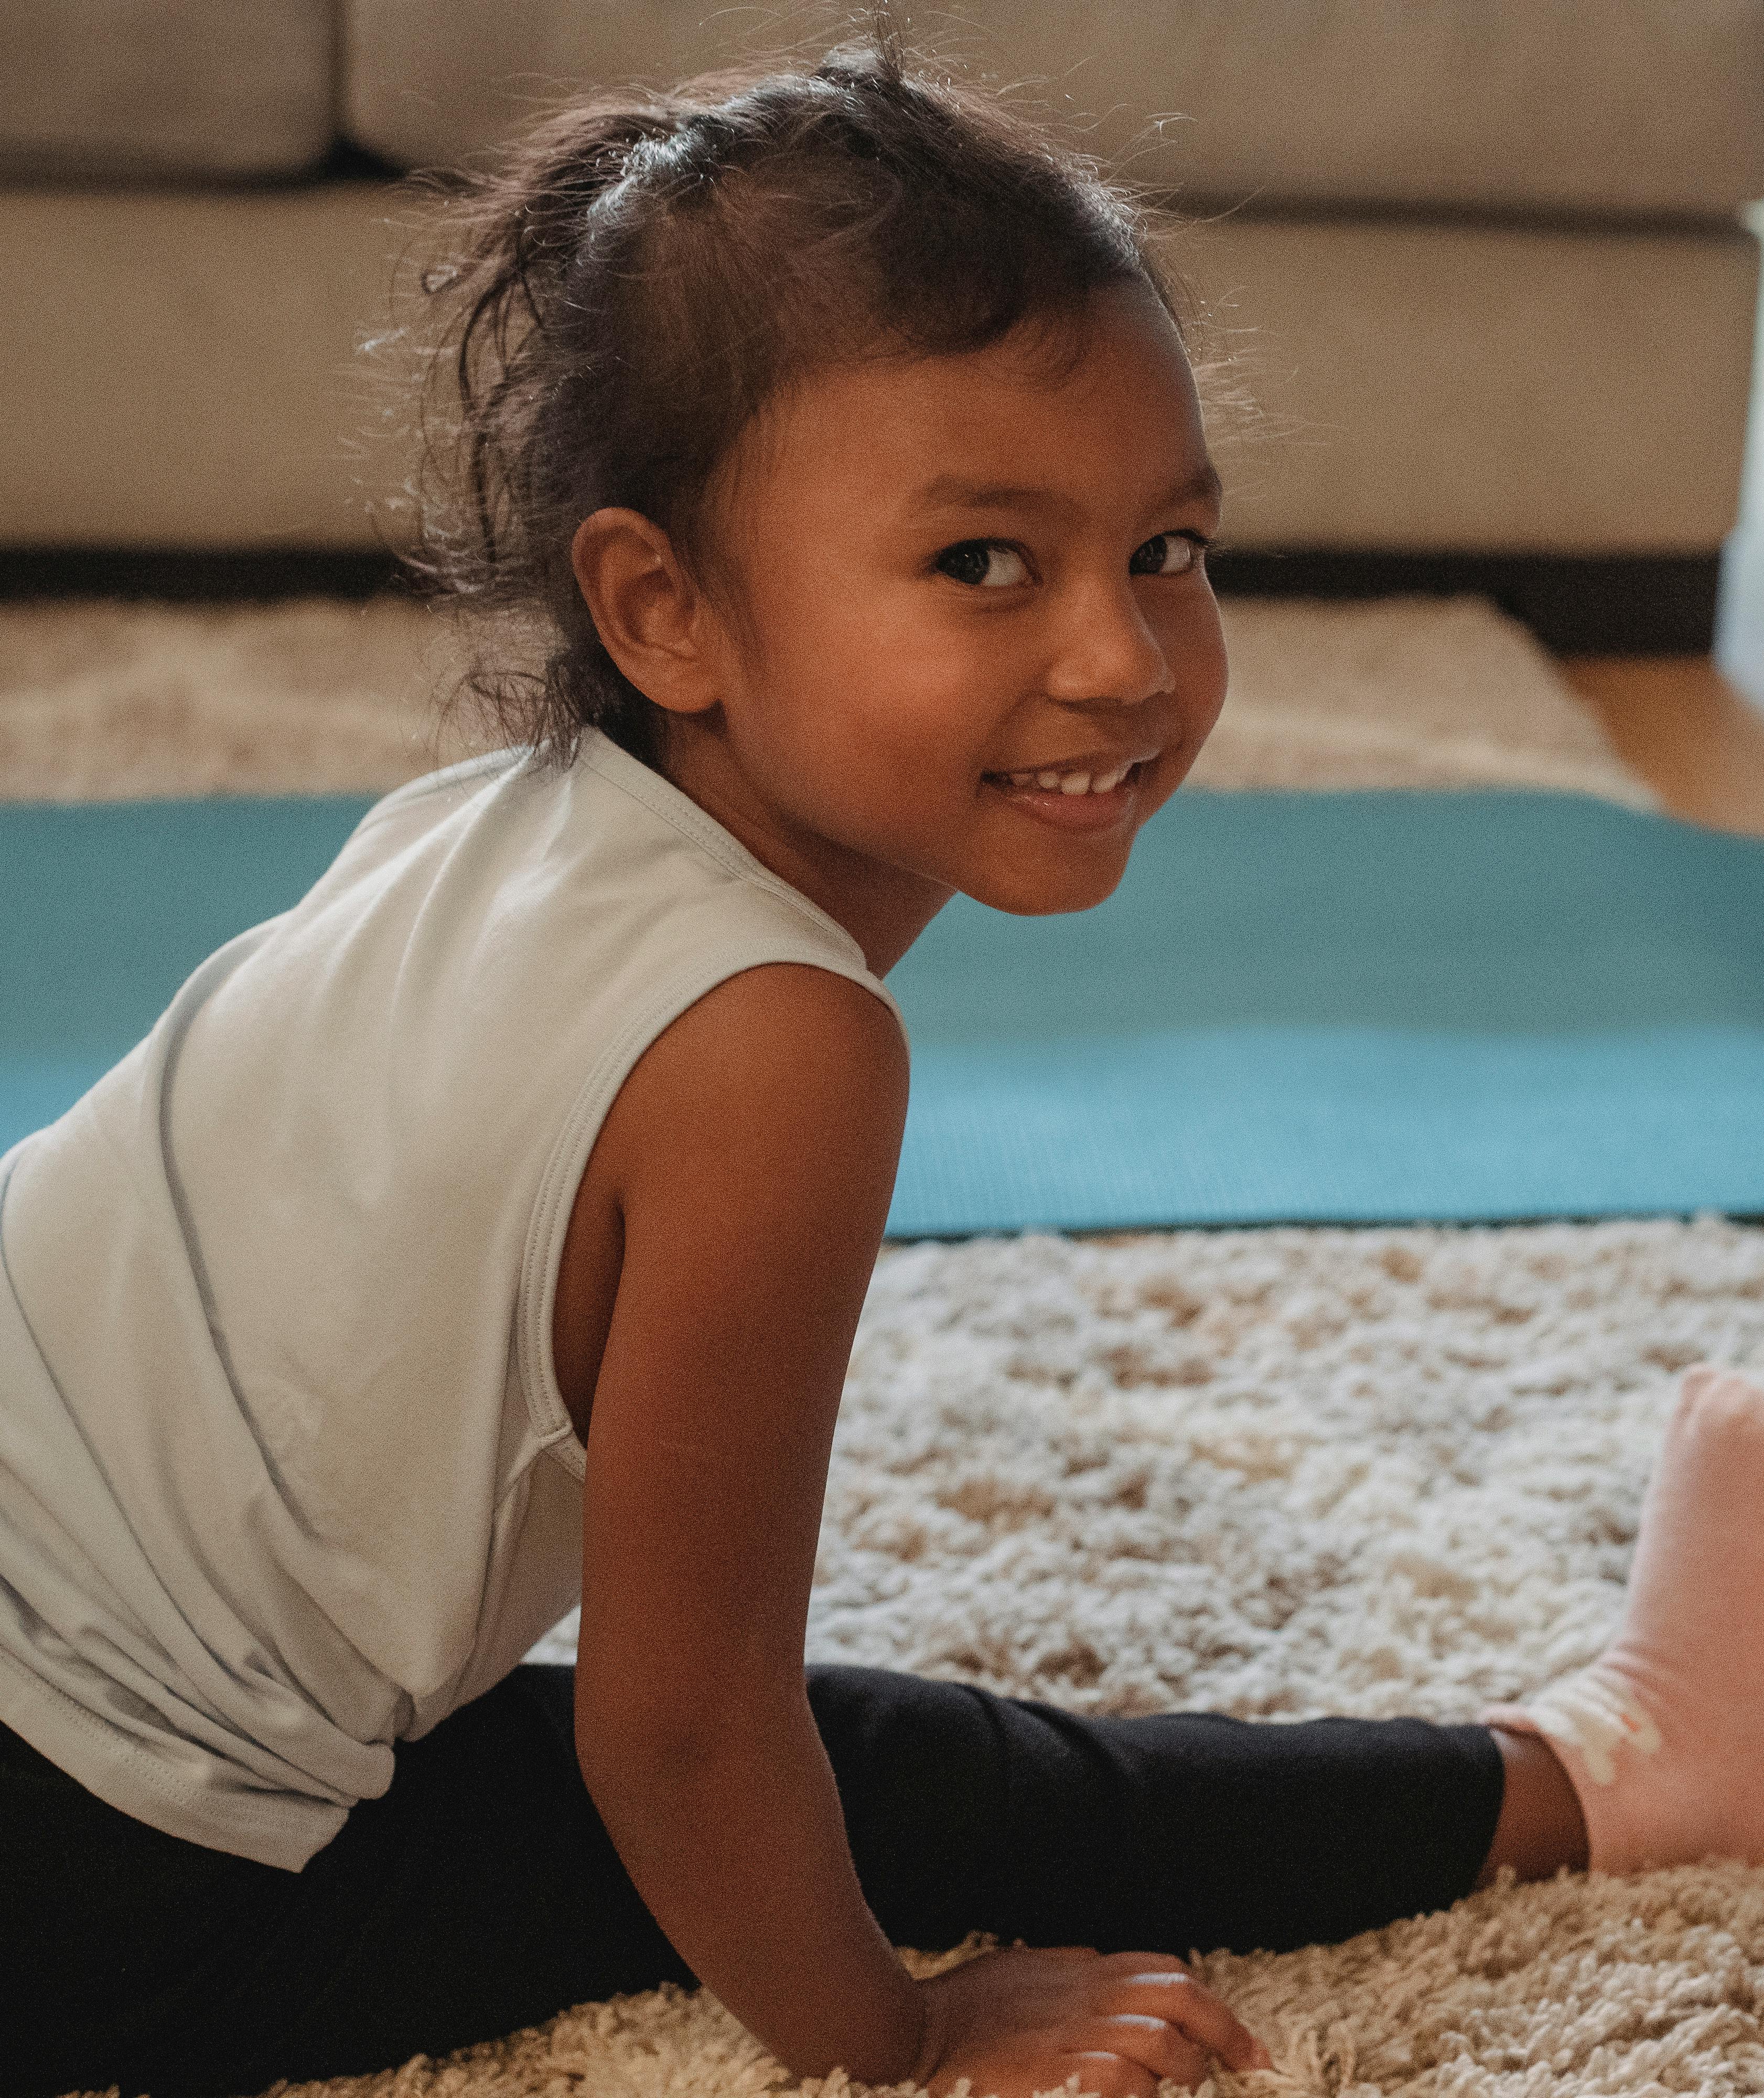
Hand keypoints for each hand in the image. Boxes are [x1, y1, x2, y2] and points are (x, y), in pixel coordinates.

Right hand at [912, 1944, 1271, 2096]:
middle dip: (1226, 2029)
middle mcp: (1085, 1994)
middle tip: (1254, 2061)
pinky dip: (1147, 2093)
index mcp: (1078, 1969)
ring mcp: (1075, 2034)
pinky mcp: (1063, 2073)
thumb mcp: (1019, 1972)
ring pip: (1163, 2041)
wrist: (913, 2038)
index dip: (1210, 2002)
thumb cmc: (960, 2013)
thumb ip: (1065, 1972)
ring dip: (1189, 2068)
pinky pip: (1128, 2081)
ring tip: (1191, 2088)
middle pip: (1178, 1996)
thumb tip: (1100, 1968)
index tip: (1243, 2041)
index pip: (1163, 1971)